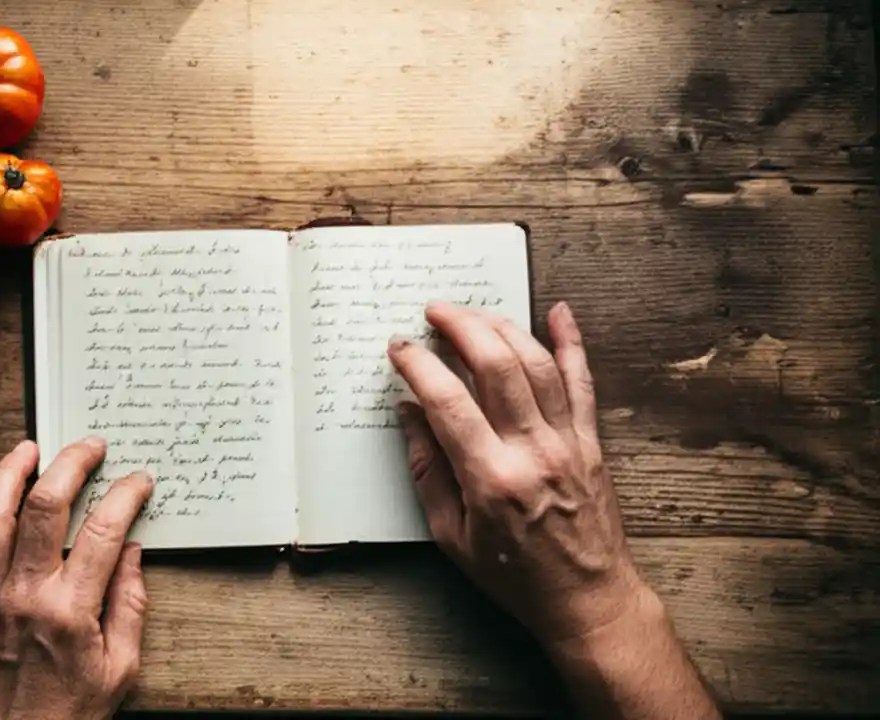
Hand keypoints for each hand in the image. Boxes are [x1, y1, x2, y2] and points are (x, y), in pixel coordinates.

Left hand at [0, 437, 153, 719]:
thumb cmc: (71, 717)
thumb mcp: (122, 669)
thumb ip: (130, 604)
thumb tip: (131, 551)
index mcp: (70, 612)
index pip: (102, 530)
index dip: (124, 495)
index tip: (138, 480)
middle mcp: (24, 596)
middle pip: (43, 506)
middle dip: (70, 464)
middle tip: (89, 446)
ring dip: (9, 474)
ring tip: (29, 450)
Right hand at [388, 301, 647, 645]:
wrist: (588, 600)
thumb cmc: (515, 576)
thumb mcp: (451, 537)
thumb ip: (428, 471)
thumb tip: (409, 414)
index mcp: (492, 478)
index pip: (449, 401)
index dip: (419, 366)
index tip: (400, 347)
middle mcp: (533, 451)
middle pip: (496, 366)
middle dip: (460, 327)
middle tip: (435, 311)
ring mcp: (568, 443)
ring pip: (537, 364)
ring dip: (503, 328)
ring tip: (474, 313)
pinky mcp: (591, 443)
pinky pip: (582, 382)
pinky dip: (572, 343)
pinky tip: (559, 312)